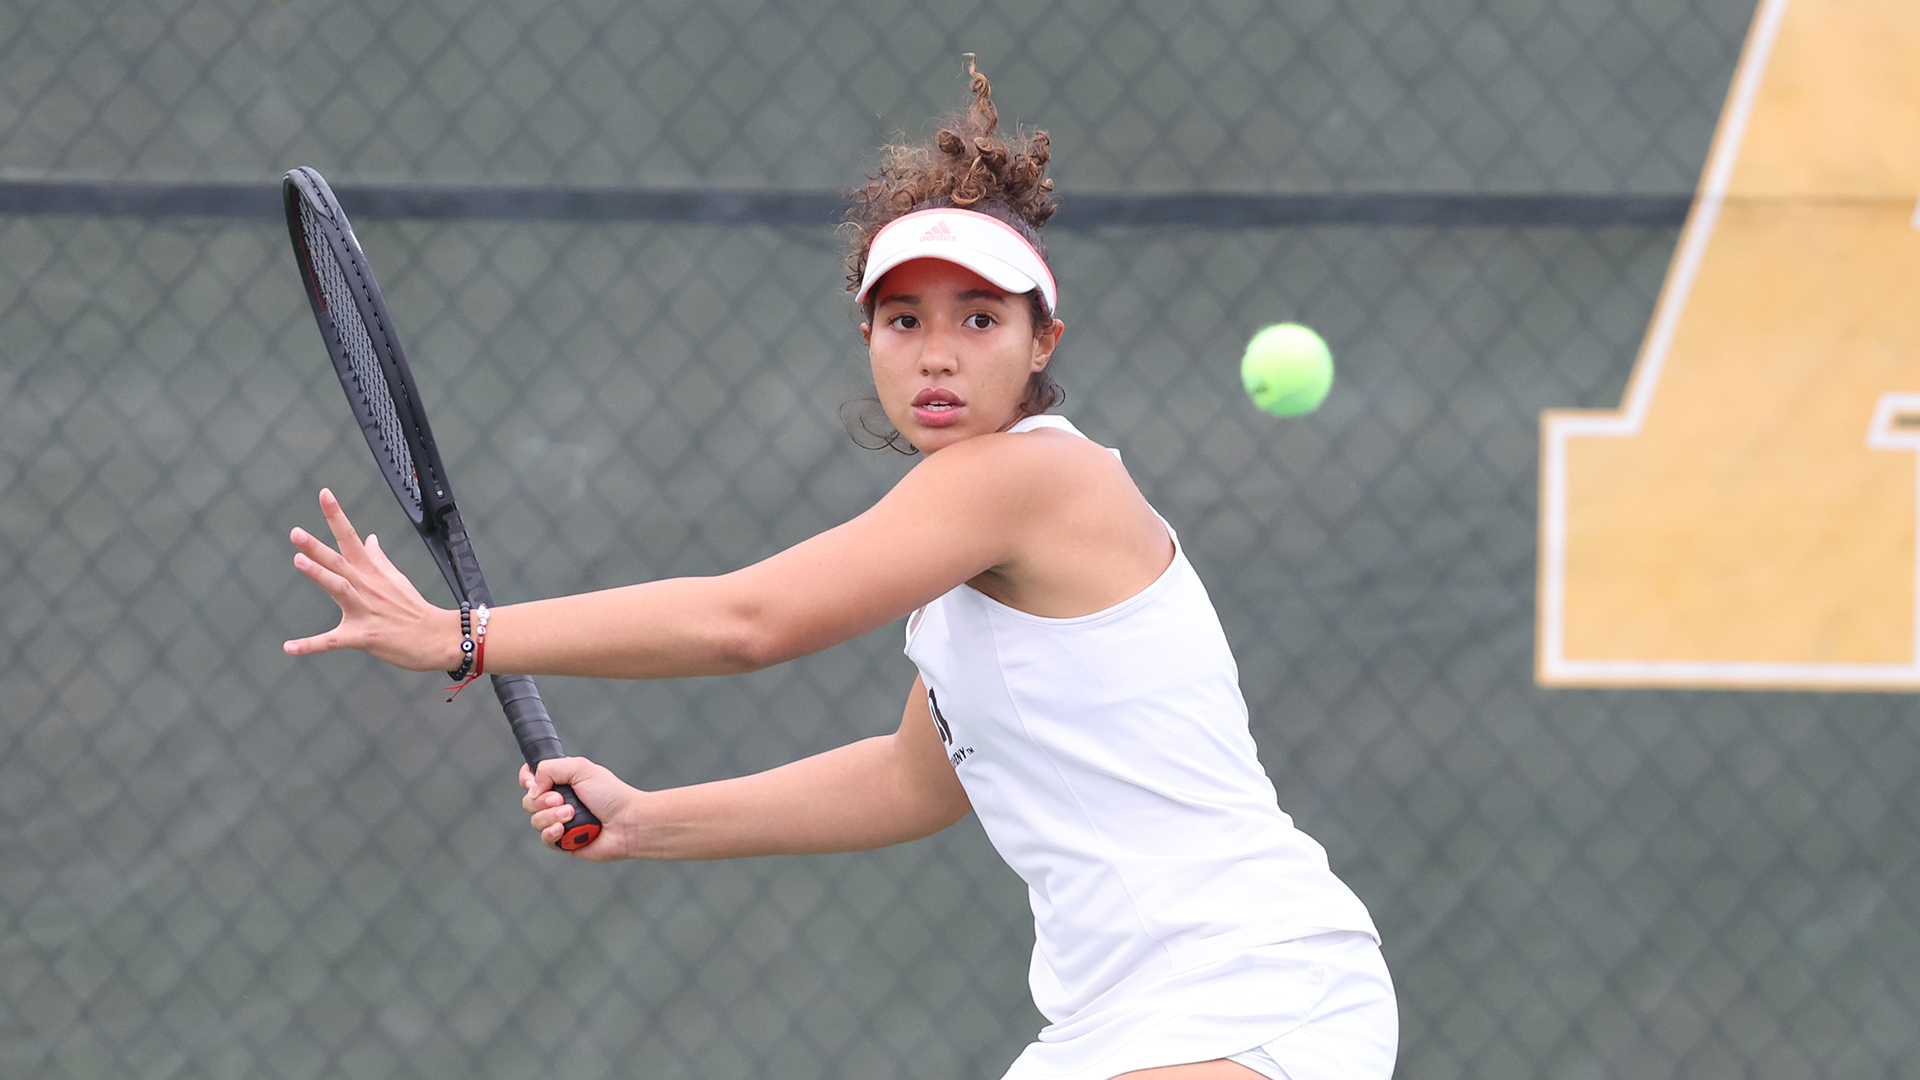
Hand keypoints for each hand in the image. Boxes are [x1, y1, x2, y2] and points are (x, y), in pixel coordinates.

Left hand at [283, 488, 453, 670]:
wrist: (436, 638)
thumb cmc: (414, 609)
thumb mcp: (397, 579)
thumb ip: (378, 559)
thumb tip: (369, 538)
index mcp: (373, 573)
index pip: (352, 538)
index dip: (336, 516)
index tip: (324, 494)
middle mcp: (367, 588)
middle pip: (340, 562)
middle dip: (317, 547)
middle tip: (296, 532)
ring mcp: (365, 612)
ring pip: (340, 589)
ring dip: (319, 575)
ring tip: (299, 560)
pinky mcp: (363, 637)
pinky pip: (333, 642)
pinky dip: (310, 645)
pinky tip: (288, 647)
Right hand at [521, 757, 641, 859]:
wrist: (627, 822)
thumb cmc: (611, 795)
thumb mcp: (580, 768)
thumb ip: (549, 768)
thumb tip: (532, 787)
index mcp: (563, 781)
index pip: (531, 777)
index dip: (528, 779)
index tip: (533, 782)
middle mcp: (559, 801)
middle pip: (529, 801)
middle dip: (542, 801)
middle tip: (562, 800)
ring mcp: (560, 822)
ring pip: (535, 820)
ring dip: (551, 816)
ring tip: (571, 814)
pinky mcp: (564, 842)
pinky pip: (544, 838)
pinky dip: (552, 832)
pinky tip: (564, 829)